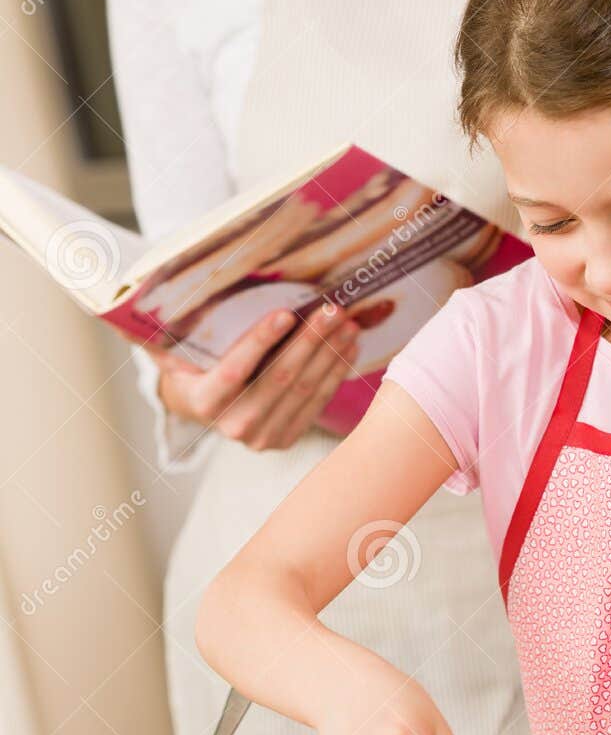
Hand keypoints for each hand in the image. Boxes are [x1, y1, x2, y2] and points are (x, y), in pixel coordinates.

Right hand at [149, 305, 359, 450]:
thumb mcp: (171, 346)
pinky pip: (319, 403)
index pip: (234, 372)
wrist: (204, 405)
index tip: (285, 313)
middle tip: (332, 309)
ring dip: (330, 354)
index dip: (260, 342)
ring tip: (347, 322)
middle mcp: (234, 426)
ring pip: (305, 390)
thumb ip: (164, 327)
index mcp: (202, 402)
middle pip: (279, 380)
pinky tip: (349, 345)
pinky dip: (337, 372)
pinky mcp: (287, 438)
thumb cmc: (190, 364)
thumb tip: (136, 297)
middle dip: (309, 342)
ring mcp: (264, 437)